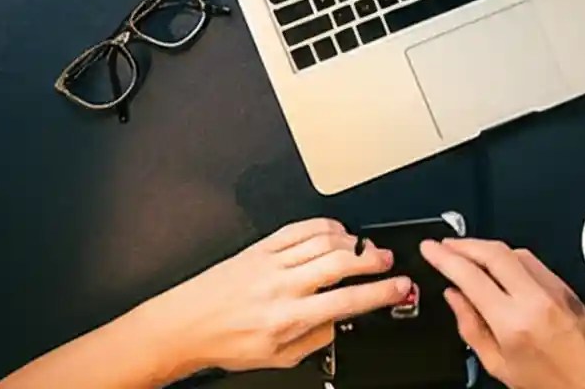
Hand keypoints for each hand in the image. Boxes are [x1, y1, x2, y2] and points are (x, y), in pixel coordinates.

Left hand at [144, 218, 409, 375]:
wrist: (185, 325)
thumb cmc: (226, 342)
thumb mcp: (278, 357)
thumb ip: (315, 339)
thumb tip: (342, 320)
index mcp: (289, 318)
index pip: (348, 300)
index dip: (381, 292)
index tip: (399, 286)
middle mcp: (283, 287)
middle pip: (341, 262)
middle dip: (373, 259)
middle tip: (388, 260)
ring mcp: (271, 263)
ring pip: (323, 240)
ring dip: (352, 241)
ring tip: (366, 247)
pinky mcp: (260, 247)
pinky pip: (299, 228)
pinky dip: (324, 226)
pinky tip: (336, 232)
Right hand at [421, 239, 584, 388]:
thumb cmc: (548, 382)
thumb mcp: (498, 364)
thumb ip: (471, 327)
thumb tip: (454, 296)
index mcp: (513, 322)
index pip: (471, 276)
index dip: (445, 258)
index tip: (430, 249)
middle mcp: (535, 299)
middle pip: (494, 253)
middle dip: (464, 244)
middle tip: (444, 245)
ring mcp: (553, 289)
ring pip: (514, 251)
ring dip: (486, 247)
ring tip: (466, 253)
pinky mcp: (565, 286)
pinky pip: (532, 260)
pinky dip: (509, 256)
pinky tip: (497, 262)